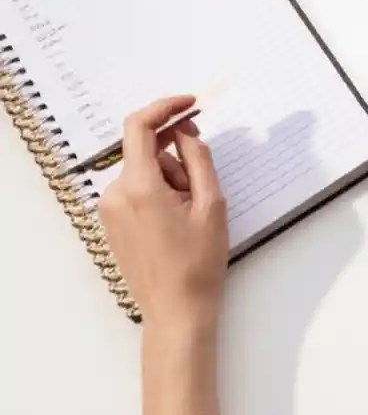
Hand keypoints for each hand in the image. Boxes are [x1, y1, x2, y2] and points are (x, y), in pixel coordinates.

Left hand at [99, 96, 227, 333]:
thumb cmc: (198, 262)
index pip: (140, 127)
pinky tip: (178, 221)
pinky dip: (160, 194)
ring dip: (171, 181)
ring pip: (144, 172)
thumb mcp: (211, 204)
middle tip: (203, 189)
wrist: (176, 310)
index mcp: (139, 187)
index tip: (191, 104)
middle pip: (147, 152)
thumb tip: (186, 133)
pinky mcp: (112, 222)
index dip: (166, 108)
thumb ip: (198, 159)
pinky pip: (137, 190)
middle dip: (178, 160)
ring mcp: (109, 209)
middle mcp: (115, 193)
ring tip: (192, 216)